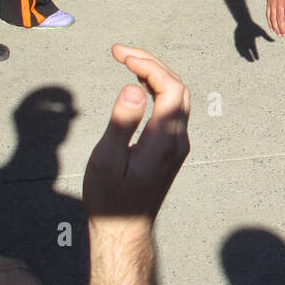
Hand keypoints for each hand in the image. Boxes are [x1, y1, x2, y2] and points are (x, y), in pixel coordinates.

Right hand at [82, 44, 189, 233]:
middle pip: (177, 87)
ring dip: (155, 75)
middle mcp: (177, 140)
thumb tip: (133, 89)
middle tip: (120, 52)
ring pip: (177, 97)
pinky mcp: (171, 149)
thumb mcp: (106, 161)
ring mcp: (177, 145)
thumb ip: (122, 123)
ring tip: (126, 61)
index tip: (121, 55)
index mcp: (163, 141)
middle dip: (151, 63)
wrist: (124, 232)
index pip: (170, 88)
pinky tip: (138, 85)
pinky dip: (156, 90)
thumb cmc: (110, 199)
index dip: (148, 65)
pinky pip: (172, 109)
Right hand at [267, 0, 284, 36]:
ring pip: (273, 17)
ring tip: (279, 34)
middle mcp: (280, 2)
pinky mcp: (269, 3)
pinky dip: (269, 22)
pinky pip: (268, 14)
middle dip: (282, 28)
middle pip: (280, 18)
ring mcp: (273, 3)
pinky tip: (272, 28)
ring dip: (276, 27)